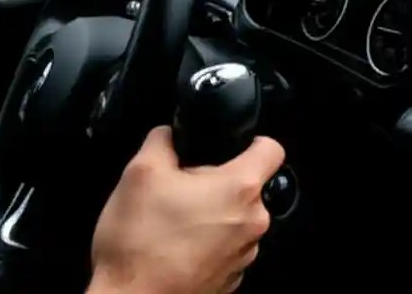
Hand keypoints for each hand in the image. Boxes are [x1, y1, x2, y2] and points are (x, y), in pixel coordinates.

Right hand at [86, 126, 284, 293]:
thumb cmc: (139, 242)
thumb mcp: (140, 172)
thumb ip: (162, 141)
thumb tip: (168, 134)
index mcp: (239, 189)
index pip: (271, 149)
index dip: (251, 140)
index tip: (232, 145)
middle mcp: (251, 223)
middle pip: (248, 186)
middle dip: (217, 182)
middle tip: (181, 189)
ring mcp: (244, 254)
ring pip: (236, 218)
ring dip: (212, 215)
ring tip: (174, 221)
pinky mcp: (230, 278)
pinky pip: (225, 248)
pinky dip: (207, 243)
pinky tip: (176, 246)